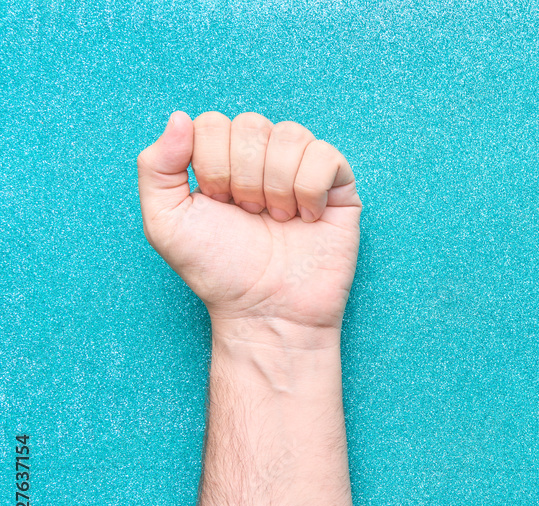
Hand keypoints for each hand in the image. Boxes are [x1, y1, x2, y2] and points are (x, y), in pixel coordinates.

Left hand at [137, 111, 361, 338]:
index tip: (217, 205)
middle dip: (242, 177)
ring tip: (277, 219)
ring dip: (276, 184)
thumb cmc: (219, 272)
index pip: (213, 123)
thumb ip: (156, 166)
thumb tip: (179, 117)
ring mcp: (302, 170)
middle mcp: (263, 159)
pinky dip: (309, 190)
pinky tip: (306, 217)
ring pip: (291, 134)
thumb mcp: (165, 222)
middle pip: (251, 124)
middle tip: (249, 215)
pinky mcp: (339, 187)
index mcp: (222, 159)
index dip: (211, 165)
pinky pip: (325, 155)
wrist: (266, 311)